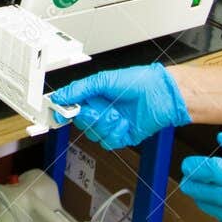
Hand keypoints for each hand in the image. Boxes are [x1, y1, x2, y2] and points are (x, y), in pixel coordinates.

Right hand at [49, 63, 190, 149]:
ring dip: (107, 124)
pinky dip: (117, 133)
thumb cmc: (138, 82)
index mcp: (95, 96)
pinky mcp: (122, 136)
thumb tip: (60, 95)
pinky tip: (125, 122)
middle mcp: (102, 111)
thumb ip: (80, 88)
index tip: (60, 112)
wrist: (161, 95)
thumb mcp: (104, 80)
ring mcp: (111, 124)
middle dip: (92, 117)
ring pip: (95, 134)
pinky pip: (109, 142)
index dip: (65, 110)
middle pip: (82, 123)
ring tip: (118, 113)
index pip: (73, 107)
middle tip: (101, 108)